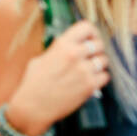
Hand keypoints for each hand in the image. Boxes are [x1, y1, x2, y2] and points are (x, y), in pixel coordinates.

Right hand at [6, 21, 109, 135]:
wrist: (31, 108)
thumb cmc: (33, 84)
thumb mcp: (41, 59)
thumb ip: (58, 50)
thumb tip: (70, 44)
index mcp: (62, 45)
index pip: (87, 27)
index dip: (91, 33)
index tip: (90, 39)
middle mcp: (75, 54)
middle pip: (99, 44)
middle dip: (96, 50)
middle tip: (90, 57)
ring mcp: (84, 70)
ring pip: (104, 60)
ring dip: (98, 65)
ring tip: (89, 71)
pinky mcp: (90, 85)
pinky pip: (105, 76)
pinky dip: (100, 79)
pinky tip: (91, 81)